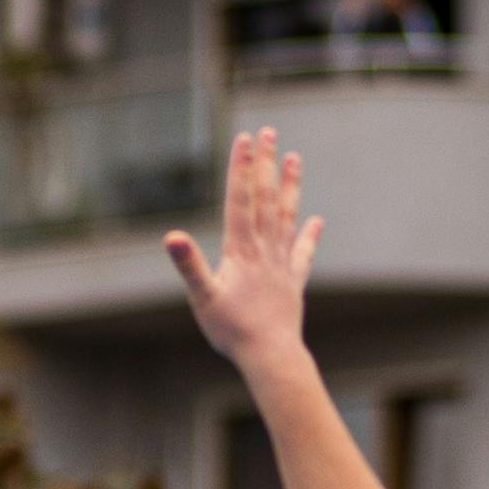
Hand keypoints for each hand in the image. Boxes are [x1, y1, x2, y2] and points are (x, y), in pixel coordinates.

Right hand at [164, 123, 321, 366]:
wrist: (270, 355)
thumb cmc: (232, 330)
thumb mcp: (202, 297)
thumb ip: (189, 264)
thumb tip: (170, 236)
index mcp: (241, 249)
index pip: (240, 199)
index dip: (241, 167)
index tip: (245, 137)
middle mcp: (264, 250)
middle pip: (265, 199)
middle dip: (265, 165)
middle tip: (269, 133)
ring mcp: (281, 264)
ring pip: (286, 217)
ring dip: (290, 186)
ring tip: (294, 158)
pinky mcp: (293, 282)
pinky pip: (302, 254)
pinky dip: (309, 236)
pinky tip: (317, 220)